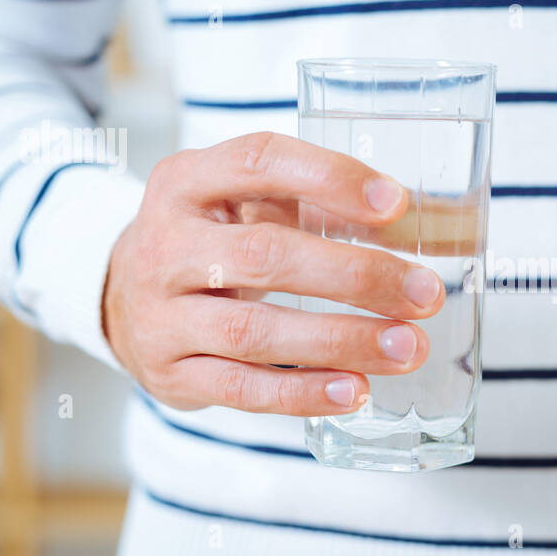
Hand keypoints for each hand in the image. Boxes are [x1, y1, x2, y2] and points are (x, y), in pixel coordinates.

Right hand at [102, 132, 444, 414]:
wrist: (119, 299)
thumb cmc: (212, 242)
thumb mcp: (248, 203)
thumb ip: (326, 205)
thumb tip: (437, 225)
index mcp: (186, 181)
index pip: (259, 162)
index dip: (330, 179)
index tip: (397, 205)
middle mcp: (165, 244)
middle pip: (265, 254)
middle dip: (355, 275)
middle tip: (424, 293)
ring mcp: (159, 314)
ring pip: (254, 330)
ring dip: (340, 340)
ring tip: (407, 347)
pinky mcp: (170, 373)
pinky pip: (241, 389)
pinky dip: (302, 393)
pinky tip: (355, 391)